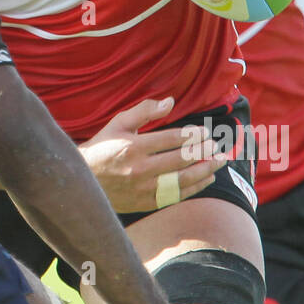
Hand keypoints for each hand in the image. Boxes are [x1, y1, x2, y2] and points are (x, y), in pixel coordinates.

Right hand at [78, 98, 226, 212]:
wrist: (84, 180)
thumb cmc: (103, 146)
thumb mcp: (119, 123)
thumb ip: (144, 111)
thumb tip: (170, 102)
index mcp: (133, 146)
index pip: (171, 139)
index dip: (192, 135)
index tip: (205, 132)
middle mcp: (139, 169)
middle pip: (180, 160)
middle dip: (203, 152)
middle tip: (217, 146)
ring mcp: (144, 188)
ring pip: (182, 180)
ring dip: (204, 171)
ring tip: (219, 162)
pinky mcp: (146, 202)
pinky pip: (176, 196)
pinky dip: (194, 188)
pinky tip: (206, 179)